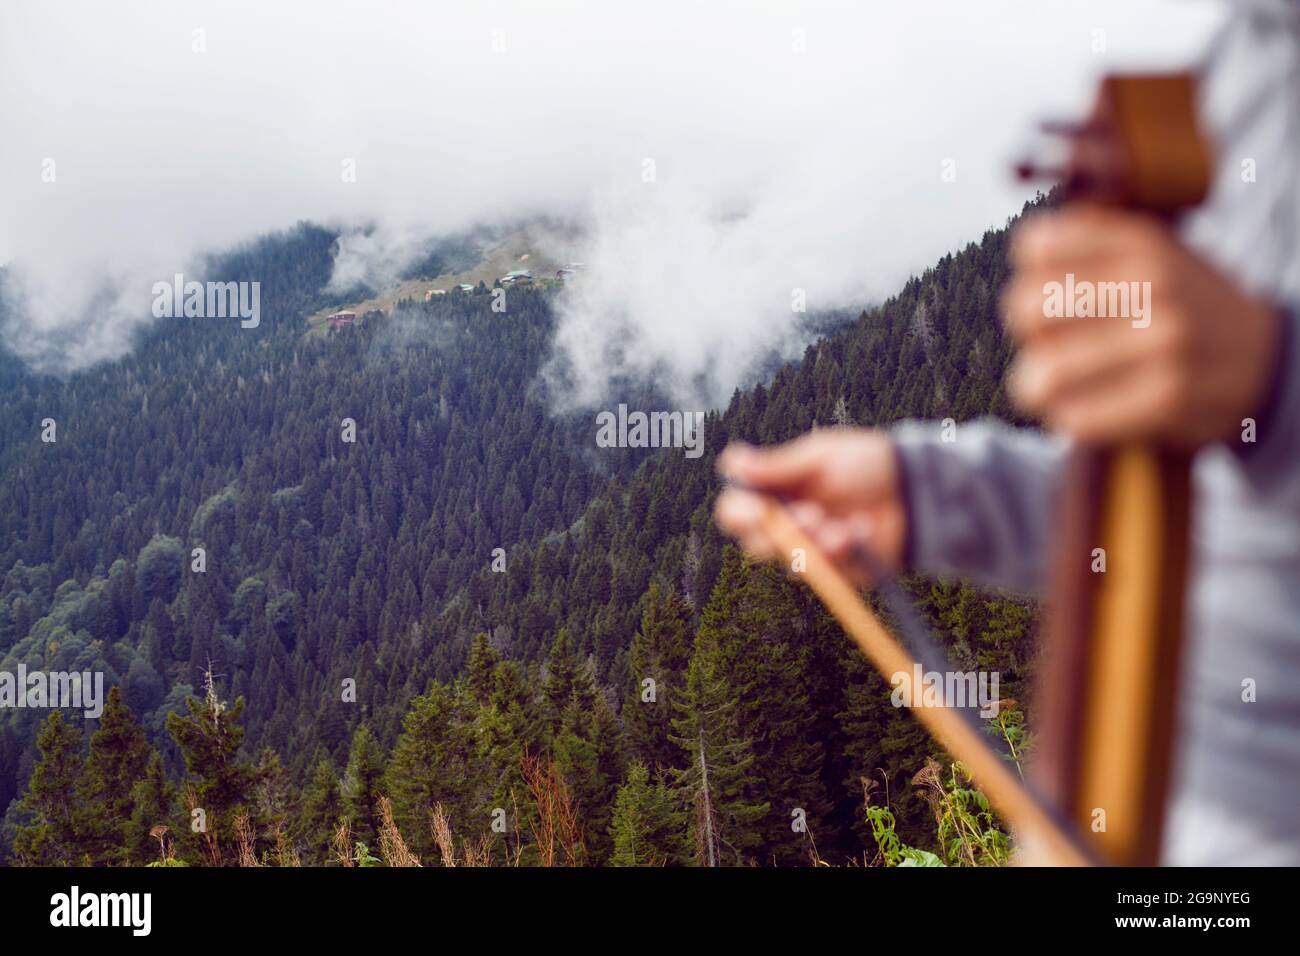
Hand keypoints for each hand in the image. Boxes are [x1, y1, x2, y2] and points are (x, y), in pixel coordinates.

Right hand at [714, 429, 905, 583]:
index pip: (736, 509)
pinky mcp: (837, 570)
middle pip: (754, 544)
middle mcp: (787, 522)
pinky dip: (841, 552)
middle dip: (780, 533)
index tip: (757, 509)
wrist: (917, 490)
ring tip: (842, 526)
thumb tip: (732, 462)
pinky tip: (860, 531)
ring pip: (789, 562)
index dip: (738, 513)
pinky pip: (825, 574)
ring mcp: (812, 549)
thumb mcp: (822, 456)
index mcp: (777, 491)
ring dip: (814, 544)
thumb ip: (778, 466)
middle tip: (812, 515)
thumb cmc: (868, 463)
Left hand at [1002, 205, 1281, 446]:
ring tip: (1053, 387)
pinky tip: (1082, 411)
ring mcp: (1163, 343)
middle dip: (1028, 335)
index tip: (1049, 295)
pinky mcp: (1168, 398)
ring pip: (1046, 373)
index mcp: (1141, 243)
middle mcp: (1152, 286)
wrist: (1264, 358)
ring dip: (1037, 387)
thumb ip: (1093, 245)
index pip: (1036, 247)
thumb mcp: (1153, 254)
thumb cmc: (1184, 306)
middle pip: (1027, 310)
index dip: (1029, 277)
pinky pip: (1076, 418)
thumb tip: (1029, 249)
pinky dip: (1066, 419)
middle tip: (1048, 346)